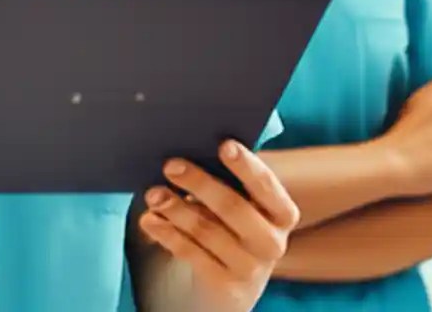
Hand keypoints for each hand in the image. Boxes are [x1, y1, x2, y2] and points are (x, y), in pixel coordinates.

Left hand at [137, 141, 299, 311]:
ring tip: (153, 194)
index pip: (266, 185)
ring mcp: (251, 268)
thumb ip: (224, 179)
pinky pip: (192, 254)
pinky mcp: (226, 287)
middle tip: (170, 165)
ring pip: (207, 231)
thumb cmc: (228, 226)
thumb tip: (191, 148)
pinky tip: (150, 220)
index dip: (246, 166)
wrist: (229, 284)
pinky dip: (167, 234)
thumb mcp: (235, 204)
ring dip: (176, 209)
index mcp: (282, 213)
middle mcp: (272, 242)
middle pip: (234, 207)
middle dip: (200, 183)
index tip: (223, 145)